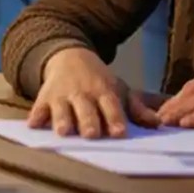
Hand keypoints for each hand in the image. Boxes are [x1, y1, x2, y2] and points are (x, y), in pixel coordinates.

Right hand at [27, 46, 160, 138]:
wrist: (70, 57)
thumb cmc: (99, 82)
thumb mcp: (119, 90)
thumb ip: (137, 109)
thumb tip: (158, 124)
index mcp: (104, 92)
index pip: (111, 105)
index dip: (115, 119)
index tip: (120, 133)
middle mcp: (83, 94)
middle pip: (86, 109)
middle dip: (89, 121)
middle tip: (92, 135)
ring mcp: (62, 95)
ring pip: (62, 109)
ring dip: (63, 119)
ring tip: (64, 132)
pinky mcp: (43, 98)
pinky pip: (38, 108)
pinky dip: (36, 116)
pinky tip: (34, 124)